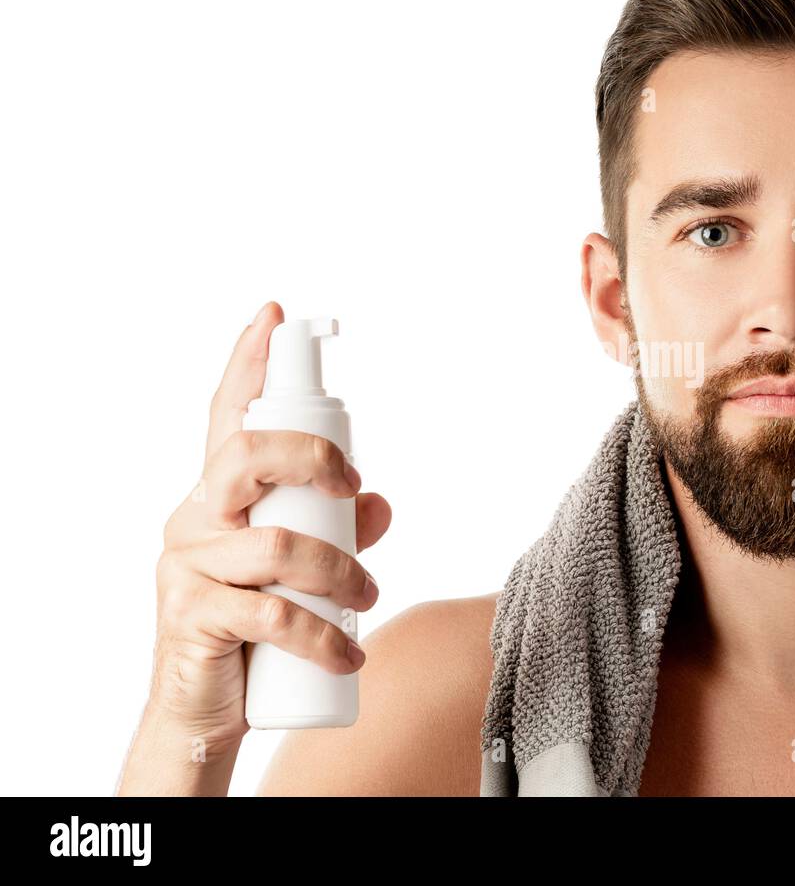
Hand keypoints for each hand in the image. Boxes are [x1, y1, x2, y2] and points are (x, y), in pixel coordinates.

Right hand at [148, 301, 392, 749]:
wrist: (207, 706)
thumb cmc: (258, 622)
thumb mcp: (305, 568)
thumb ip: (343, 528)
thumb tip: (381, 501)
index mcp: (220, 494)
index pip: (227, 415)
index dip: (248, 364)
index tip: (274, 312)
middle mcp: (196, 517)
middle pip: (243, 454)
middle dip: (311, 457)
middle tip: (353, 487)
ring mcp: (189, 565)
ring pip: (275, 544)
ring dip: (340, 571)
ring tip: (369, 598)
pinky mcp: (194, 617)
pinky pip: (271, 614)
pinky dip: (323, 635)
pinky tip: (348, 654)